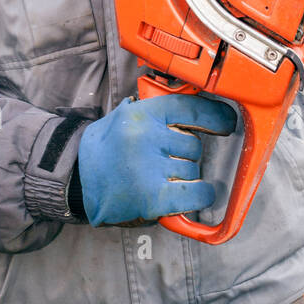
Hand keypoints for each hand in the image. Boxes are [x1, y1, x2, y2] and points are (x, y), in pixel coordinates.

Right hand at [76, 93, 236, 226]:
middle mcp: (146, 137)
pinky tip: (202, 193)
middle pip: (192, 144)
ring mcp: (149, 167)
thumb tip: (197, 113)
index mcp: (141, 113)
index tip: (227, 121)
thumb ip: (156, 113)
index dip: (215, 115)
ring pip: (192, 168)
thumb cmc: (104, 148)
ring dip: (187, 174)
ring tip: (165, 176)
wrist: (77, 179)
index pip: (189, 107)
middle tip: (171, 158)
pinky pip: (193, 193)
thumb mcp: (125, 116)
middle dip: (188, 153)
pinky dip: (201, 195)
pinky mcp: (151, 196)